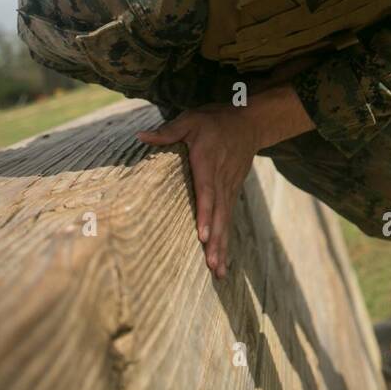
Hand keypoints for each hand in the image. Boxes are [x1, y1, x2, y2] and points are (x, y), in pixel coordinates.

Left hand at [136, 104, 259, 279]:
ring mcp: (229, 188)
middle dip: (216, 241)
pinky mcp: (232, 192)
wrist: (250, 123)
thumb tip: (140, 136)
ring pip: (225, 220)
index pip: (207, 191)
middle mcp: (221, 179)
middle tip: (212, 265)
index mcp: (208, 162)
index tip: (202, 235)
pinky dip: (226, 239)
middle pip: (219, 214)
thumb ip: (168, 131)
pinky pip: (229, 218)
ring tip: (219, 270)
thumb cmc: (215, 120)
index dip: (205, 214)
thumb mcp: (191, 119)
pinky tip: (223, 258)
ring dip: (222, 246)